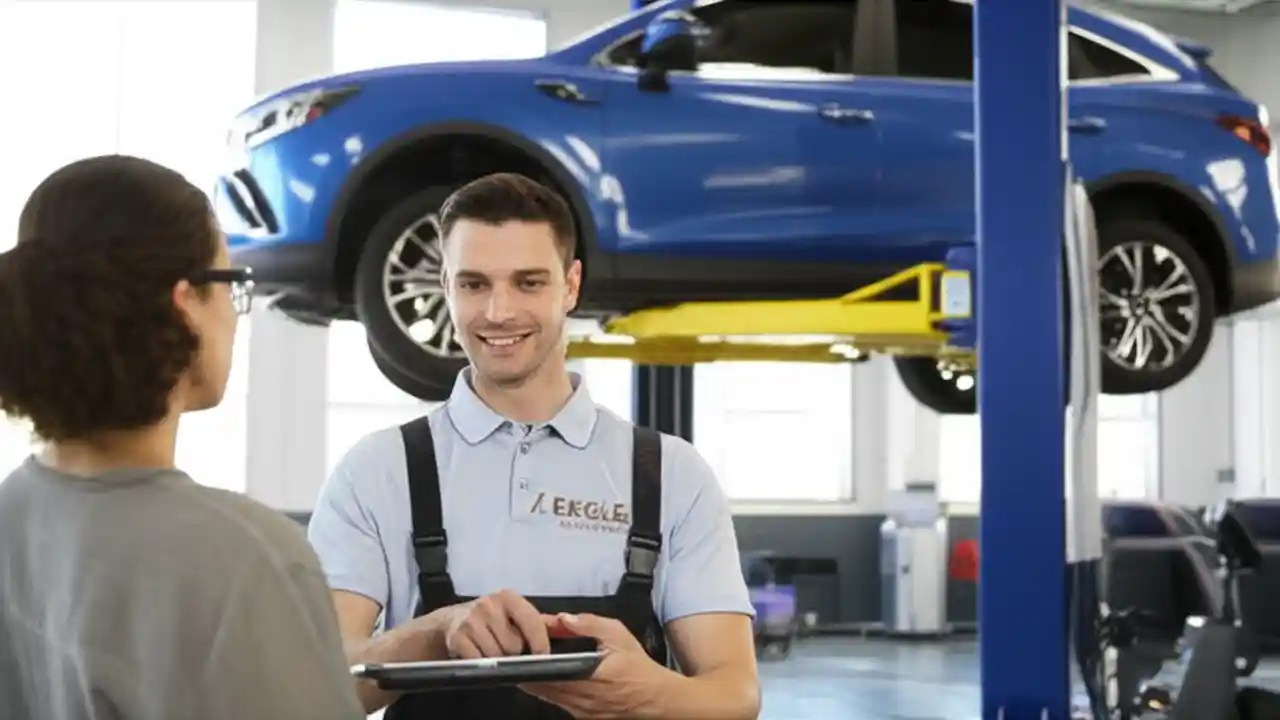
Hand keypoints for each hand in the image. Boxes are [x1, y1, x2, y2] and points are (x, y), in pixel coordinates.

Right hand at [441, 589, 549, 658]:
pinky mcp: (457, 638)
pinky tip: (478, 655)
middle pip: (514, 645)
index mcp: (508, 597)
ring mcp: (471, 620)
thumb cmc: (488, 618)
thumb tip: (568, 625)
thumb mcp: (510, 612)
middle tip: (506, 649)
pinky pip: (479, 661)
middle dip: (513, 653)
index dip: (540, 643)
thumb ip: (536, 621)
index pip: (532, 622)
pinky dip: (481, 663)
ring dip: (497, 660)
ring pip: (497, 656)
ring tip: (491, 650)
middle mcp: (489, 605)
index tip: (543, 656)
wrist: (449, 621)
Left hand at [521, 613, 674, 718]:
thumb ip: (590, 624)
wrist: (656, 698)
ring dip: (538, 681)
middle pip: (540, 687)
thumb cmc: (638, 668)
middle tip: (524, 654)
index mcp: (587, 678)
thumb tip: (563, 618)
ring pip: (546, 697)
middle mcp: (580, 699)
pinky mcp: (582, 717)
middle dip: (529, 670)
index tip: (523, 649)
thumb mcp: (618, 635)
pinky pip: (558, 703)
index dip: (530, 662)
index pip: (546, 674)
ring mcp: (580, 711)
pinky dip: (551, 691)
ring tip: (536, 663)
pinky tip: (555, 678)